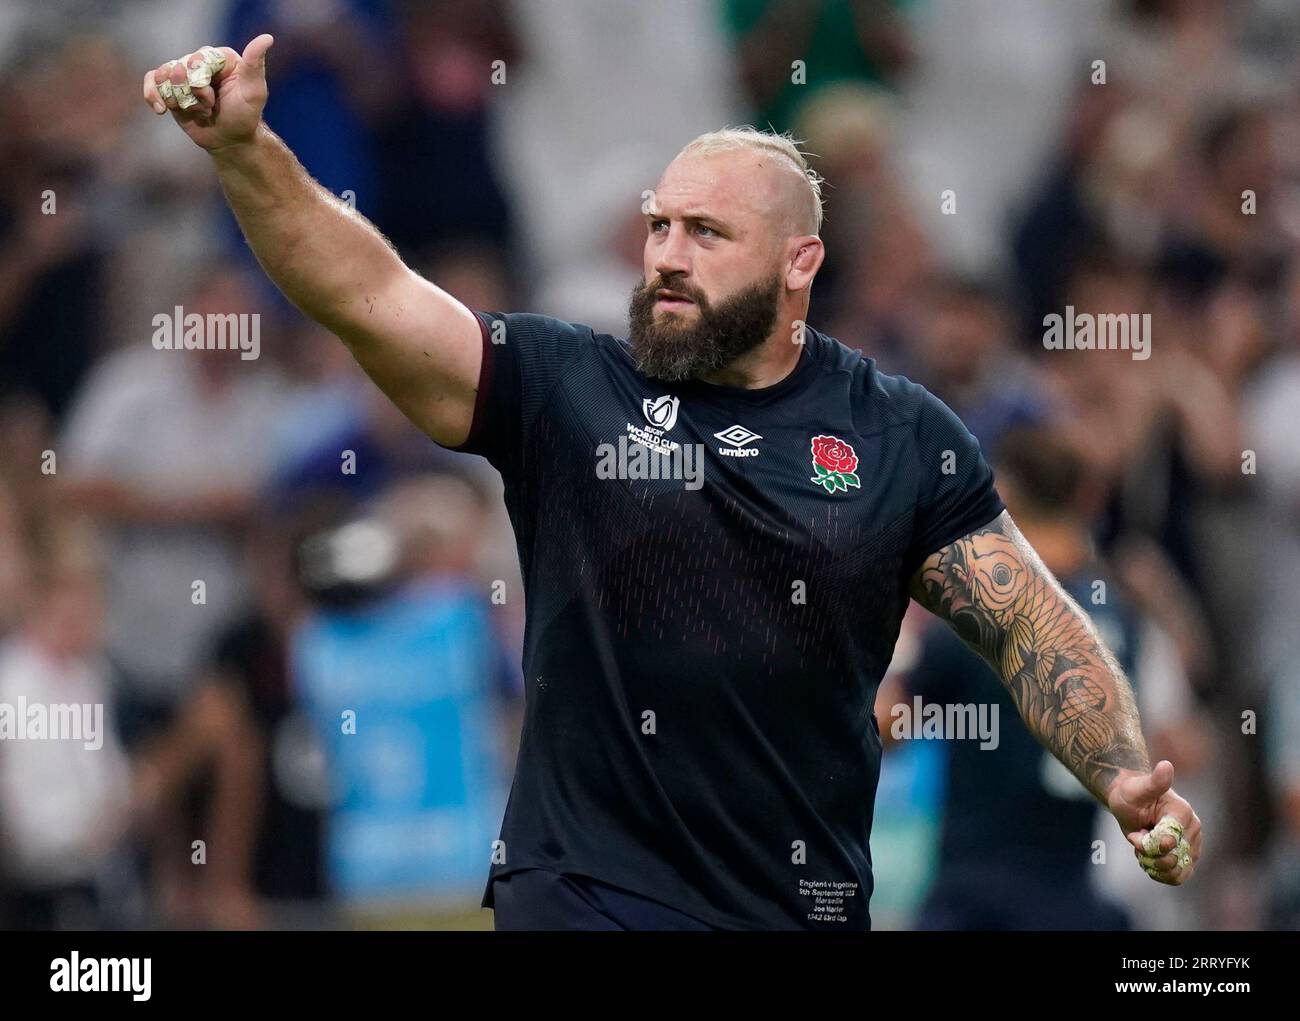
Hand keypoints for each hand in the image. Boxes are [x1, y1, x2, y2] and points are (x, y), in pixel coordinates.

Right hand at [142, 35, 273, 151]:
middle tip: (209, 108)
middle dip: (192, 95)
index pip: (197, 60)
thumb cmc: (245, 116)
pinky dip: (153, 95)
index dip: (200, 84)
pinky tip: (161, 110)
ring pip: (164, 76)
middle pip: (179, 69)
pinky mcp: (171, 87)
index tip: (214, 101)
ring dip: (179, 100)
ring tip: (197, 111)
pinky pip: (152, 80)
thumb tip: (267, 38)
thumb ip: (255, 64)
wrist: (230, 140)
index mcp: (220, 57)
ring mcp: (184, 74)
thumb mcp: (254, 92)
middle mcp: (200, 61)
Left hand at [1106, 759, 1201, 884]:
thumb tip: (1166, 765)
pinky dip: (1160, 874)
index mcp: (1183, 812)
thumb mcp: (1137, 788)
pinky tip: (1149, 860)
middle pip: (1172, 858)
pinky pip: (1179, 877)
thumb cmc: (1132, 794)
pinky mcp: (1189, 858)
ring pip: (1176, 871)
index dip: (1147, 842)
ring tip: (1144, 848)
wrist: (1131, 804)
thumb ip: (1154, 782)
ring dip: (1154, 865)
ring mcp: (1193, 845)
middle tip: (1140, 838)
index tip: (1138, 832)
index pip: (1168, 841)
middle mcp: (1193, 830)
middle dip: (1149, 854)